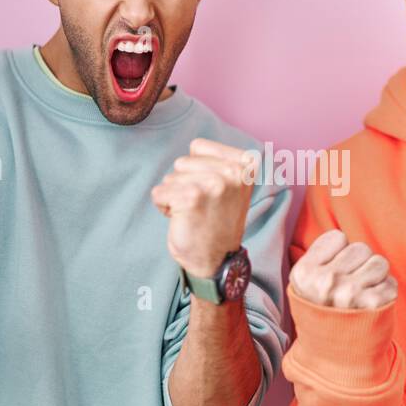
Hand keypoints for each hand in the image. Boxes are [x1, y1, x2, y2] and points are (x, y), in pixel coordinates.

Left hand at [151, 138, 254, 277]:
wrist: (218, 261)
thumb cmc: (218, 221)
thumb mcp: (230, 184)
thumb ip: (219, 161)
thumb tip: (194, 143)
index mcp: (245, 164)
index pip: (198, 147)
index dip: (196, 169)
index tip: (212, 192)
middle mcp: (234, 171)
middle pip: (182, 162)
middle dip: (184, 183)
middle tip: (202, 206)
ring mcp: (214, 183)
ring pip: (170, 177)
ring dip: (174, 195)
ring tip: (193, 213)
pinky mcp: (192, 197)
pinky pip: (159, 193)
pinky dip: (163, 207)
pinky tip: (182, 219)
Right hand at [290, 230, 396, 309]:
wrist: (335, 362)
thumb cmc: (323, 315)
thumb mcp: (304, 285)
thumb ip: (316, 256)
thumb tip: (321, 222)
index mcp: (304, 273)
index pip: (337, 238)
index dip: (339, 256)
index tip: (333, 275)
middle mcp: (325, 282)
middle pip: (360, 248)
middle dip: (360, 266)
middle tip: (350, 290)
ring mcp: (350, 294)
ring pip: (379, 262)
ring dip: (375, 278)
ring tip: (362, 297)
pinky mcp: (375, 305)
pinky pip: (391, 282)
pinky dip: (385, 294)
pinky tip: (373, 308)